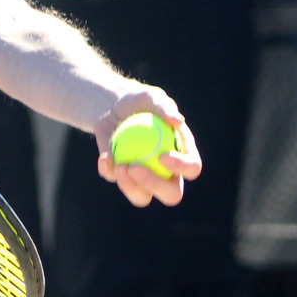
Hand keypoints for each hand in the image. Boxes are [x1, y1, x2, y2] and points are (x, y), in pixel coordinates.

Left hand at [92, 84, 199, 207]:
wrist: (115, 106)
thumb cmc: (141, 101)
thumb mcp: (151, 98)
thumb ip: (164, 107)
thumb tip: (177, 120)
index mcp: (183, 155)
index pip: (192, 167)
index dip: (181, 167)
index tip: (163, 156)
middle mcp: (168, 174)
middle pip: (171, 193)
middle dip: (155, 185)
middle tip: (135, 167)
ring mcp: (145, 179)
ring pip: (142, 197)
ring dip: (130, 187)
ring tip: (119, 165)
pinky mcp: (122, 177)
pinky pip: (116, 181)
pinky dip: (108, 170)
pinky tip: (105, 157)